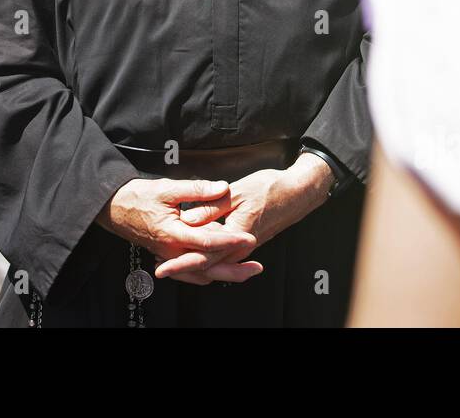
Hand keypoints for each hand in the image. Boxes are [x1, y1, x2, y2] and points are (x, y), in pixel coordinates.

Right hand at [97, 178, 261, 283]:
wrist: (115, 208)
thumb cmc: (139, 197)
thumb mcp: (168, 188)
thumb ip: (197, 190)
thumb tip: (222, 188)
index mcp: (173, 234)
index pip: (206, 241)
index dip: (229, 241)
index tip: (248, 238)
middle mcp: (172, 251)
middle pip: (207, 267)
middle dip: (234, 270)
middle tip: (256, 267)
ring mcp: (170, 256)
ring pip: (201, 272)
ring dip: (224, 273)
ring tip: (246, 269)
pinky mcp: (169, 256)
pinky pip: (191, 270)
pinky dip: (208, 271)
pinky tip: (221, 266)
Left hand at [153, 153, 332, 282]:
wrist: (298, 193)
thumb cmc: (270, 189)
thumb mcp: (237, 192)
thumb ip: (211, 208)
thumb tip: (188, 220)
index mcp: (236, 235)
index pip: (203, 257)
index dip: (180, 263)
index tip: (162, 267)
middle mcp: (240, 247)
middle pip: (207, 267)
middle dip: (182, 270)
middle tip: (160, 268)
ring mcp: (244, 247)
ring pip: (215, 264)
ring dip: (193, 265)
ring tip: (171, 261)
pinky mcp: (246, 242)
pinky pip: (223, 257)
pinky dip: (207, 258)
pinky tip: (195, 252)